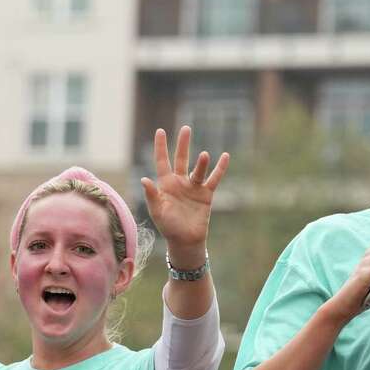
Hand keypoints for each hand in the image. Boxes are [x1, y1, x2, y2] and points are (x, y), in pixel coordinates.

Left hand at [141, 126, 229, 265]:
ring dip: (201, 162)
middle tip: (186, 129)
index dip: (161, 146)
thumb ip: (151, 195)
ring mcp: (194, 187)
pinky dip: (220, 168)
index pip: (162, 161)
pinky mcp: (206, 194)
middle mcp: (180, 182)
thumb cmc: (168, 227)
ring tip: (204, 155)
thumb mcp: (157, 211)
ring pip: (198, 169)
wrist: (185, 241)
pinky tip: (225, 156)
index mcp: (166, 184)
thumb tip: (144, 179)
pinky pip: (214, 179)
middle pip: (181, 159)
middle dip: (183, 144)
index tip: (160, 131)